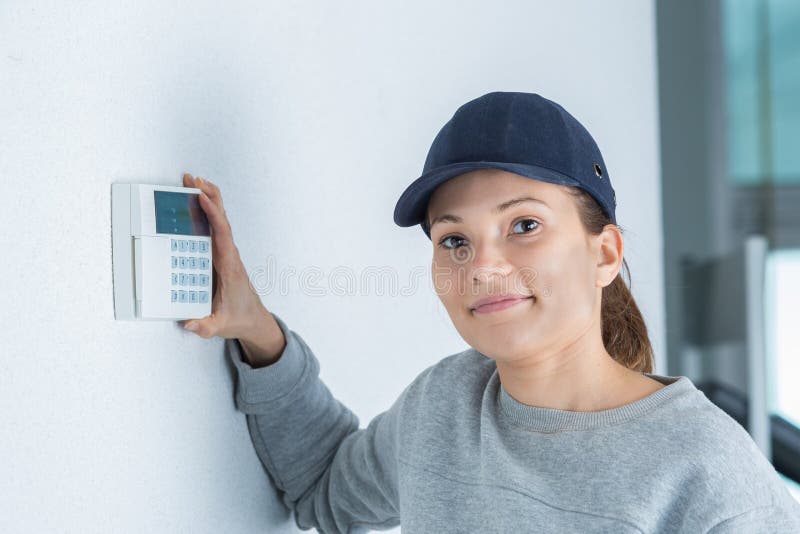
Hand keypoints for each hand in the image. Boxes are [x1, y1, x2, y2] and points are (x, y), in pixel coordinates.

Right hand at [179, 173, 284, 363]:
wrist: (254, 319)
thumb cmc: (239, 318)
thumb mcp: (220, 325)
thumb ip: (205, 326)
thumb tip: (189, 323)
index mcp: (229, 265)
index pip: (221, 234)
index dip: (213, 214)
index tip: (201, 197)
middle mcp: (230, 254)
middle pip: (221, 219)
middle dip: (208, 196)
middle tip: (191, 178)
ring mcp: (226, 252)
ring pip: (219, 220)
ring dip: (207, 199)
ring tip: (191, 181)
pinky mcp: (221, 254)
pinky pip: (215, 227)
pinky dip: (206, 211)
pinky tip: (196, 201)